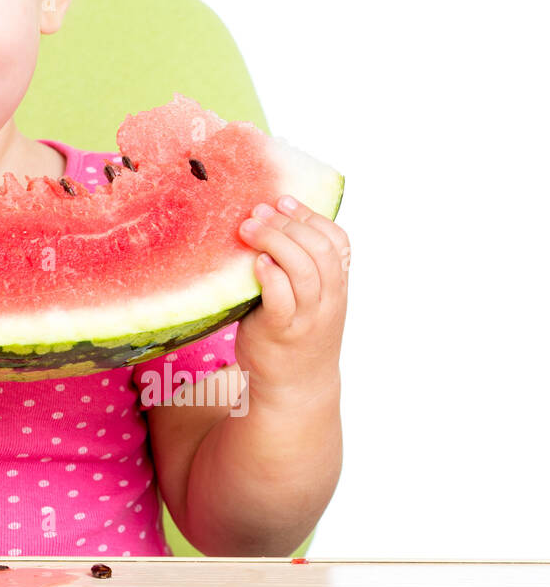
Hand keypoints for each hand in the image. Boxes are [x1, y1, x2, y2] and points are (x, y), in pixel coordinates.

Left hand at [233, 195, 348, 404]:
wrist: (295, 386)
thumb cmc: (293, 334)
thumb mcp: (307, 298)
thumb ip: (299, 267)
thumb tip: (266, 221)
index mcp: (336, 287)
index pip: (338, 241)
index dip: (311, 216)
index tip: (283, 199)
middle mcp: (328, 300)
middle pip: (319, 250)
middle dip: (287, 224)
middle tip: (257, 211)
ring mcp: (307, 317)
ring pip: (303, 269)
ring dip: (275, 242)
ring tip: (248, 228)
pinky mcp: (281, 332)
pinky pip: (282, 299)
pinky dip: (270, 276)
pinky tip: (255, 262)